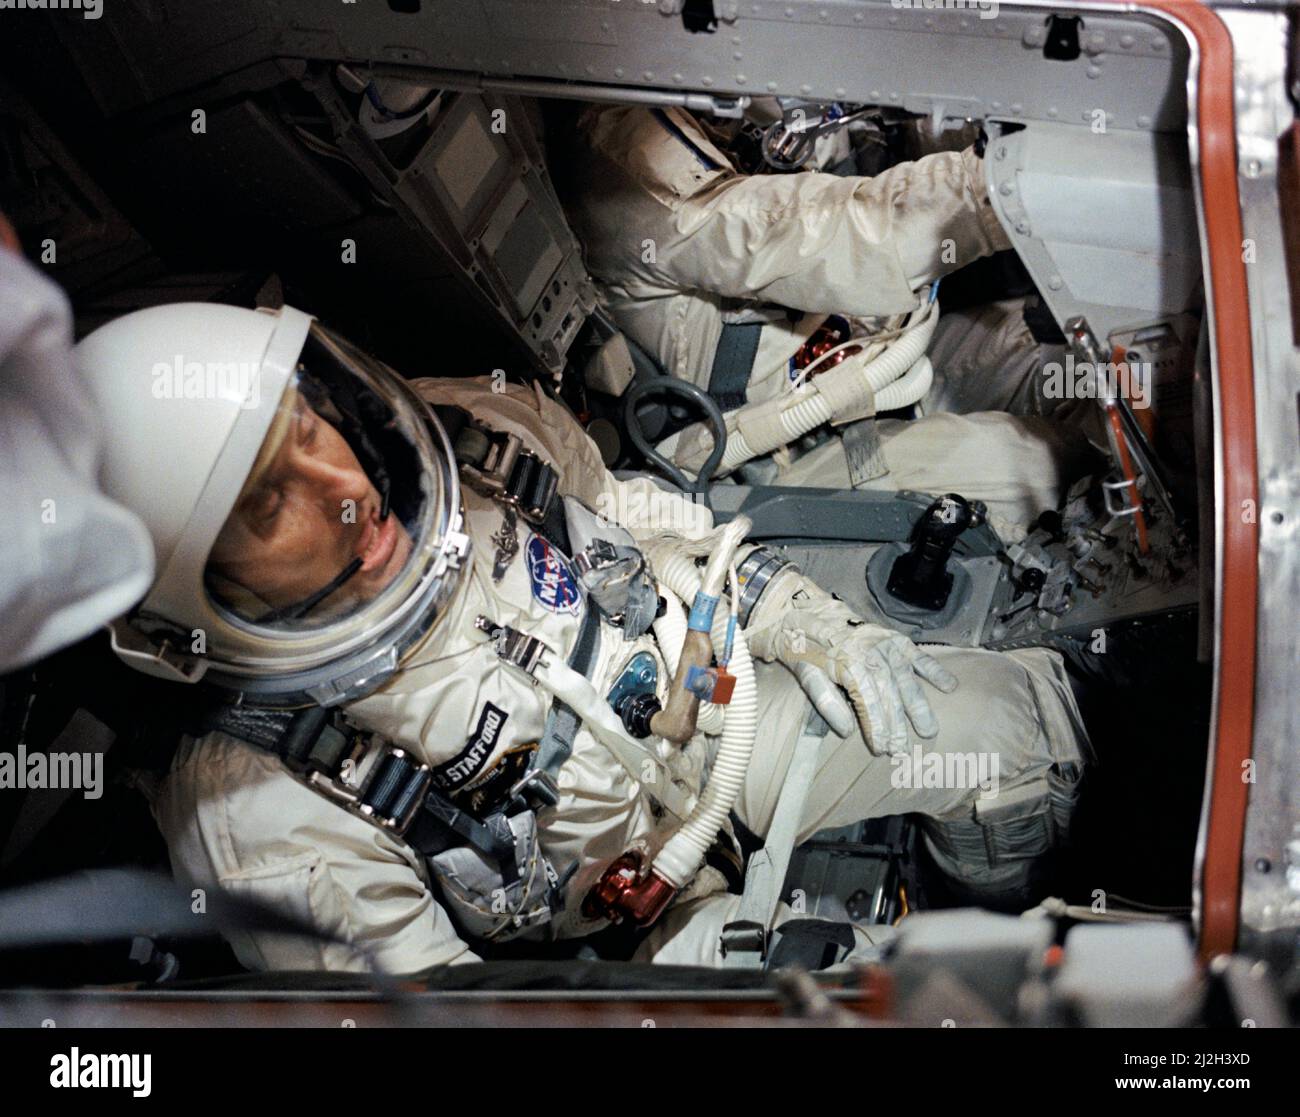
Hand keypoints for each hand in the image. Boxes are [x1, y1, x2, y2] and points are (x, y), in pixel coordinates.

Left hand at [746, 576, 957, 755]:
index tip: (882, 749)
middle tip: (903, 751)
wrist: (806, 608)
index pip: (867, 702)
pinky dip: (935, 670)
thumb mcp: (804, 672)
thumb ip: (825, 701)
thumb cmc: (803, 645)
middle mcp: (872, 653)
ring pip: (906, 680)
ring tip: (928, 730)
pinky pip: (918, 655)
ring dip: (918, 706)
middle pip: (889, 695)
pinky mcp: (894, 638)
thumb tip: (846, 731)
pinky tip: (949, 686)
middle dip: (897, 725)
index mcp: (848, 663)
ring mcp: (886, 645)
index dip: (876, 727)